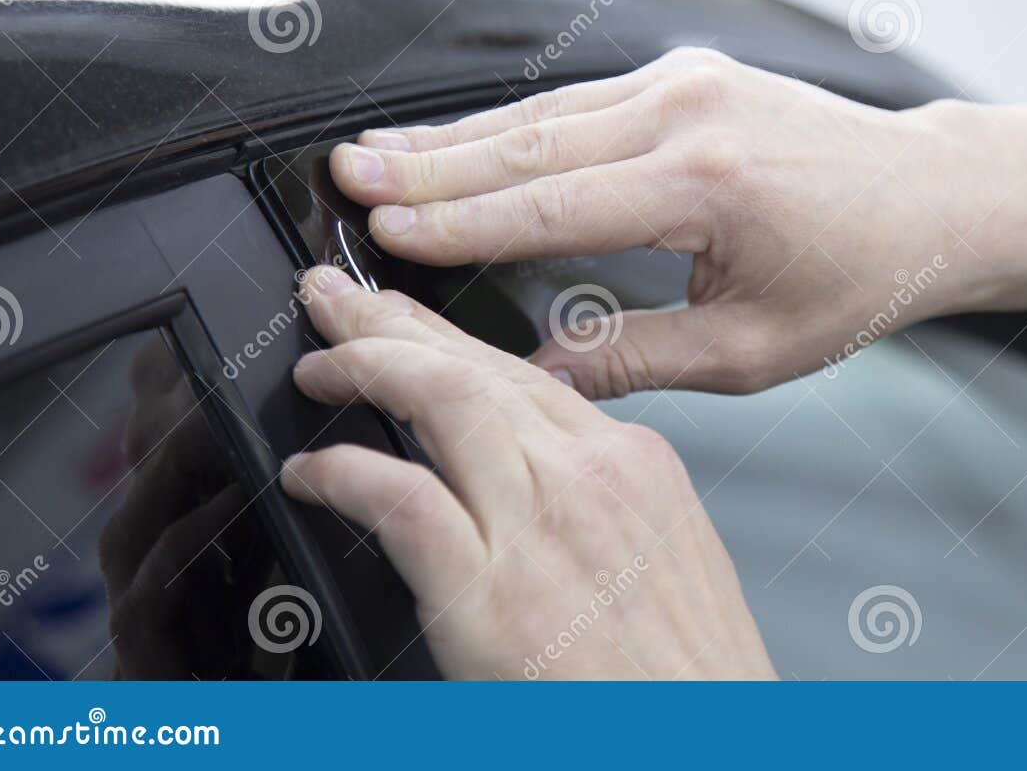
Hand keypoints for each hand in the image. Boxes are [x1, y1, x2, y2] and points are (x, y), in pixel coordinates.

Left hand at [280, 266, 774, 679]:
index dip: (446, 334)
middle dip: (391, 321)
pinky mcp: (488, 596)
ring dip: (363, 368)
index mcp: (633, 463)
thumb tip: (532, 469)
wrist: (712, 746)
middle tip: (336, 300)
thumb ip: (603, 498)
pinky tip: (315, 471)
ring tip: (316, 365)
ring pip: (438, 399)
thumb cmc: (690, 678)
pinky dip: (345, 471)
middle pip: (472, 365)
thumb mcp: (667, 555)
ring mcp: (538, 529)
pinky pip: (400, 498)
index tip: (405, 317)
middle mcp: (589, 475)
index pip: (520, 369)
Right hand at [329, 47, 995, 396]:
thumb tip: (541, 374)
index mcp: (702, 184)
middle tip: (343, 177)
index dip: (456, 224)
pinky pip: (581, 99)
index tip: (381, 235)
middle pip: (529, 144)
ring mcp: (687, 82)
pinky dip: (516, 122)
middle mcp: (687, 114)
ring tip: (378, 156)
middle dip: (428, 165)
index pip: (548, 207)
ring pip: (546, 112)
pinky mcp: (689, 74)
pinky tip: (464, 139)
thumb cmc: (858, 275)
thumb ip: (637, 355)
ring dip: (458, 137)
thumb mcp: (752, 348)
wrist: (928, 196)